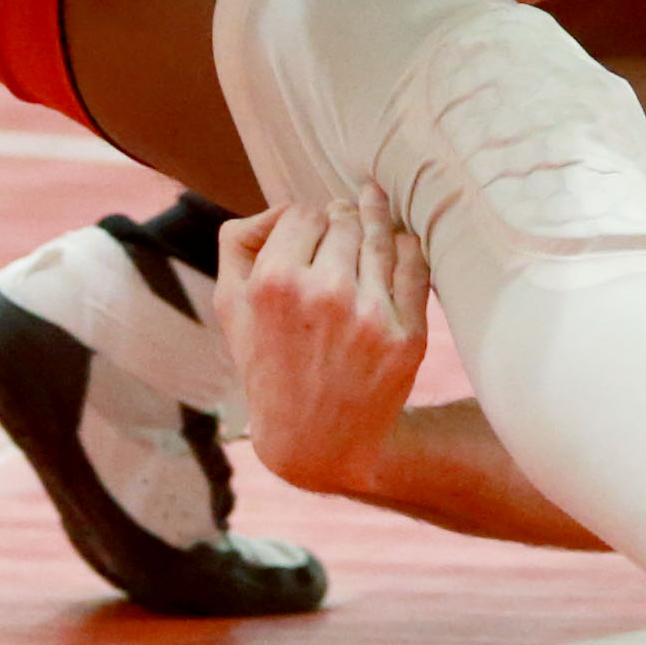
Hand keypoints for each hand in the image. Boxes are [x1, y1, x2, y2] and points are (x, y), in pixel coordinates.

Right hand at [219, 189, 433, 495]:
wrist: (316, 440)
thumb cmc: (269, 366)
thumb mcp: (231, 308)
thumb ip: (238, 243)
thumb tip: (282, 207)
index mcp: (274, 283)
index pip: (302, 214)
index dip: (306, 221)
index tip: (309, 236)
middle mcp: (324, 294)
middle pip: (343, 220)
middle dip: (341, 220)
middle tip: (342, 223)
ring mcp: (371, 314)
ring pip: (381, 236)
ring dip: (376, 219)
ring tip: (373, 204)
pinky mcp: (408, 333)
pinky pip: (414, 264)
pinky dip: (406, 247)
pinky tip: (397, 243)